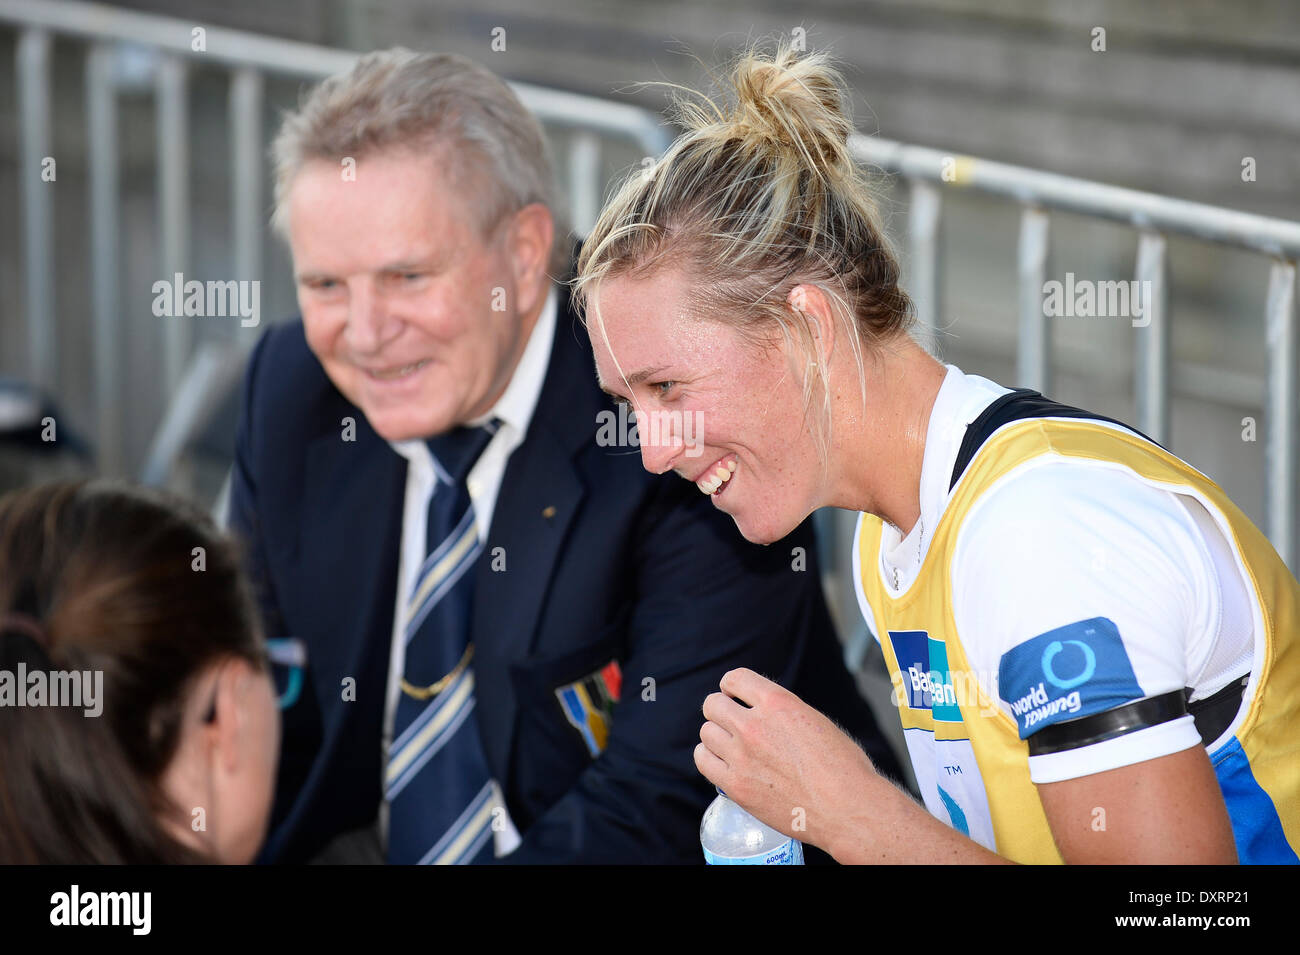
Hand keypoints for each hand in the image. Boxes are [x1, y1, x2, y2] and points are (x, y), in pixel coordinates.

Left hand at [694, 667, 878, 850]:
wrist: (846, 808)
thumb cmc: (842, 767)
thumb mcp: (814, 720)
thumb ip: (782, 711)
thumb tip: (763, 711)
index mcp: (777, 702)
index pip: (734, 678)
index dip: (731, 686)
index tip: (733, 694)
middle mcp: (754, 725)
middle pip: (713, 704)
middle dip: (720, 709)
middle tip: (729, 720)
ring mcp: (741, 756)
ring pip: (706, 732)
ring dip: (716, 735)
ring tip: (727, 744)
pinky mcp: (735, 785)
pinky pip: (703, 761)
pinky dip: (709, 757)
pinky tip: (720, 760)